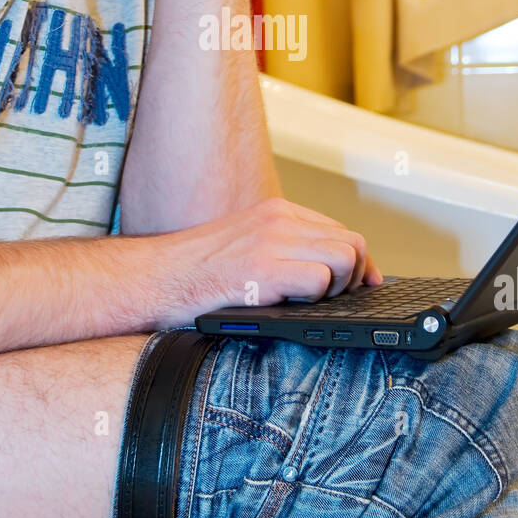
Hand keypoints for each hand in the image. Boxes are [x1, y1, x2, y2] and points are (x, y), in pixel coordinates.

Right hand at [157, 195, 382, 326]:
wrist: (154, 277)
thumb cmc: (196, 273)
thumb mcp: (247, 248)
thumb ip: (286, 251)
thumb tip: (332, 274)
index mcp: (278, 213)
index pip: (342, 232)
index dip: (359, 264)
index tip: (363, 286)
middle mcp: (279, 220)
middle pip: (353, 243)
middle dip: (355, 276)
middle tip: (335, 301)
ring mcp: (272, 241)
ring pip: (346, 257)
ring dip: (339, 287)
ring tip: (313, 303)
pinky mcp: (262, 268)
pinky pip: (320, 279)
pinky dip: (316, 298)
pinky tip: (291, 304)